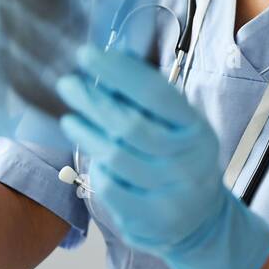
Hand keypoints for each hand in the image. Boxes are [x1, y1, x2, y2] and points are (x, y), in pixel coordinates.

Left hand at [56, 45, 268, 268]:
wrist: (201, 219)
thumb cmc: (181, 157)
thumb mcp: (178, 123)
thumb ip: (149, 91)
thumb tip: (117, 49)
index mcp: (197, 129)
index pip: (155, 94)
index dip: (119, 71)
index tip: (87, 54)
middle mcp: (188, 161)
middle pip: (129, 126)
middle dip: (93, 101)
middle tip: (68, 84)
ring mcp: (170, 194)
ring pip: (115, 157)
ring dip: (87, 133)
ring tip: (71, 119)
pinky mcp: (149, 219)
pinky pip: (109, 187)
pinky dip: (97, 167)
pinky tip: (94, 155)